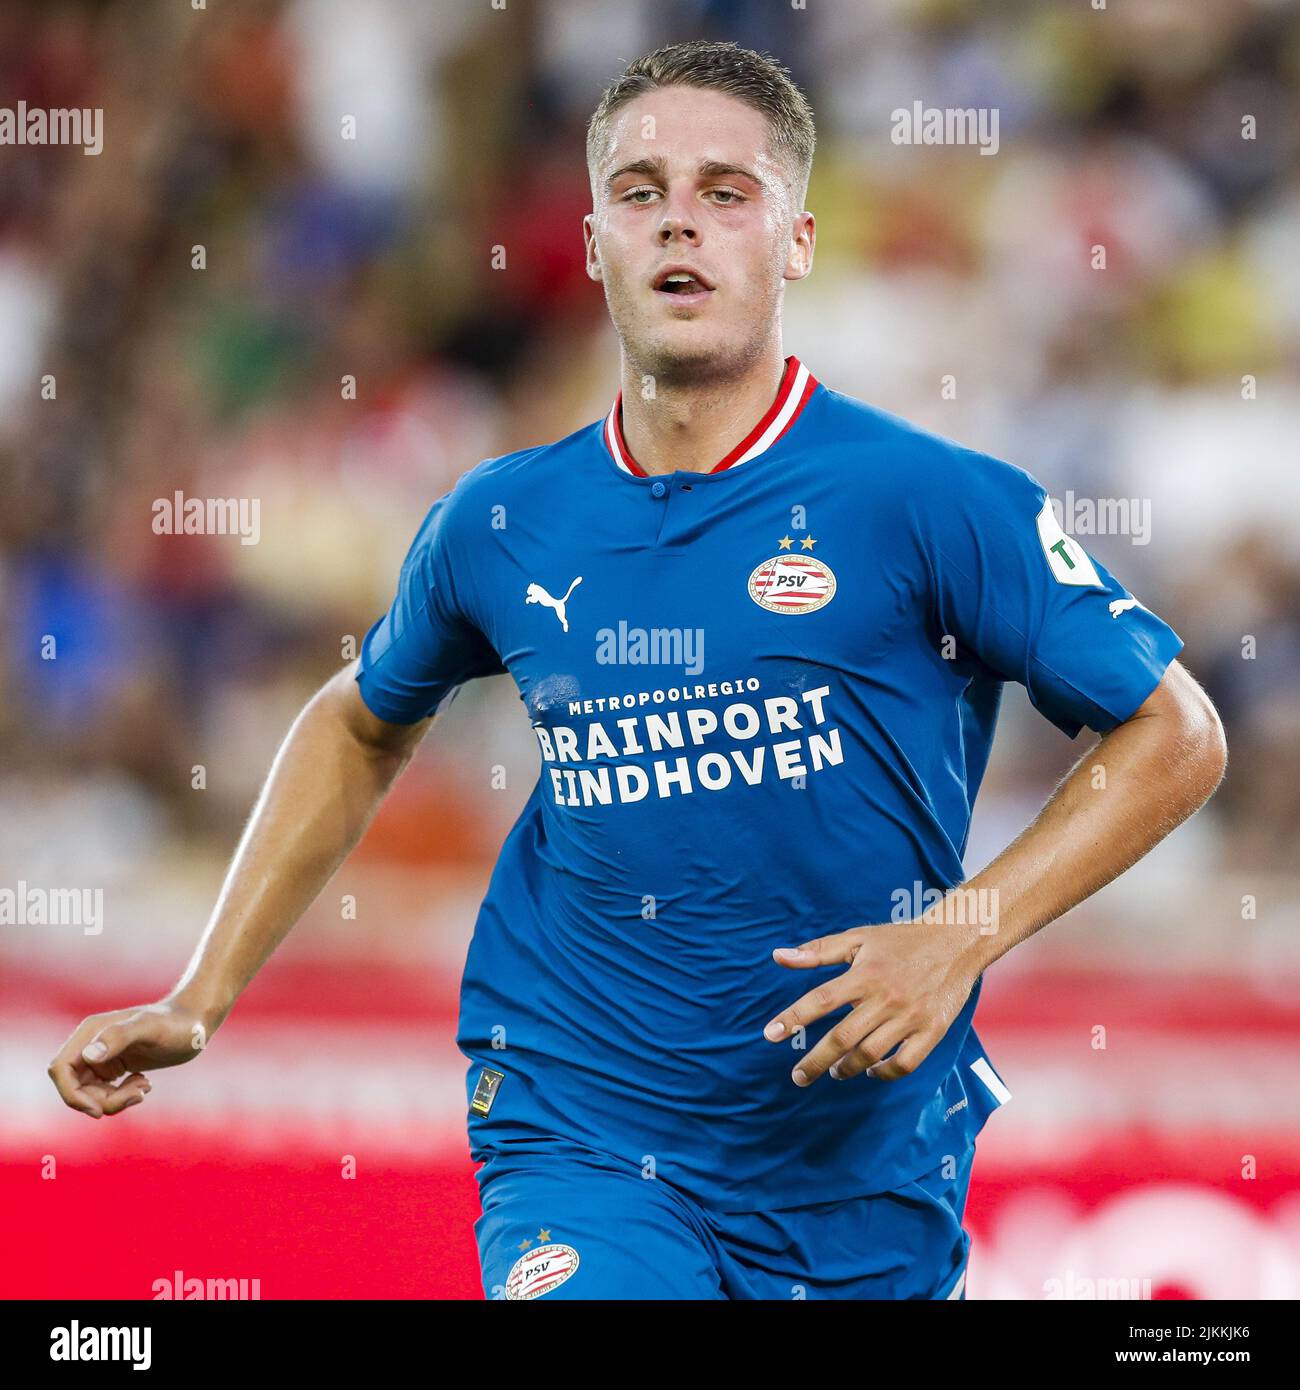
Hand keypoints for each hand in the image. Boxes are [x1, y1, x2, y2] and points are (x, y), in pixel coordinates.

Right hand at [48, 1000, 211, 1118]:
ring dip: (115, 1100)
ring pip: (91, 1094)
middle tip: (137, 1095)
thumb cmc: (176, 1023)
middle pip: (75, 1087)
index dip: (72, 1094)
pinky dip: (122, 1096)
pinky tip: (145, 1084)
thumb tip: (88, 1056)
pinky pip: (104, 1093)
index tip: (98, 1110)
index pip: (60, 1069)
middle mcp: (91, 1045)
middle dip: (102, 1100)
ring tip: (144, 1088)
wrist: (195, 1022)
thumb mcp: (150, 1028)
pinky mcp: (114, 1066)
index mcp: (90, 1033)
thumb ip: (119, 1037)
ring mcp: (101, 1057)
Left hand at [763, 920, 983, 1085]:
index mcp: (865, 974)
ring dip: (846, 1068)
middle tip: (798, 1076)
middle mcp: (886, 998)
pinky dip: (885, 1073)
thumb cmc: (901, 940)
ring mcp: (911, 1017)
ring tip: (833, 1072)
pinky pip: (905, 1063)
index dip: (793, 1018)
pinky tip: (870, 1071)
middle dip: (815, 1061)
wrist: (957, 941)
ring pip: (871, 1054)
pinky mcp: (933, 1031)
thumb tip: (778, 956)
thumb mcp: (858, 938)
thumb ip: (818, 950)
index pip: (821, 1000)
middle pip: (842, 1037)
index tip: (770, 1035)